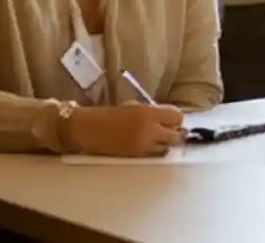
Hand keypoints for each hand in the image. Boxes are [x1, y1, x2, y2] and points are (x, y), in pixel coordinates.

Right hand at [63, 103, 184, 156]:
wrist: (87, 128)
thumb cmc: (108, 114)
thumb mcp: (134, 107)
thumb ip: (152, 112)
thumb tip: (167, 118)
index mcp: (149, 113)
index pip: (177, 117)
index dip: (175, 119)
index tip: (170, 120)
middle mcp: (150, 130)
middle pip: (176, 136)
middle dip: (173, 134)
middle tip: (167, 131)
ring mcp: (144, 145)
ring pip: (166, 148)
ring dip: (164, 144)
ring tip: (155, 140)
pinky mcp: (136, 157)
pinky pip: (153, 155)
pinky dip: (154, 151)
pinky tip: (146, 146)